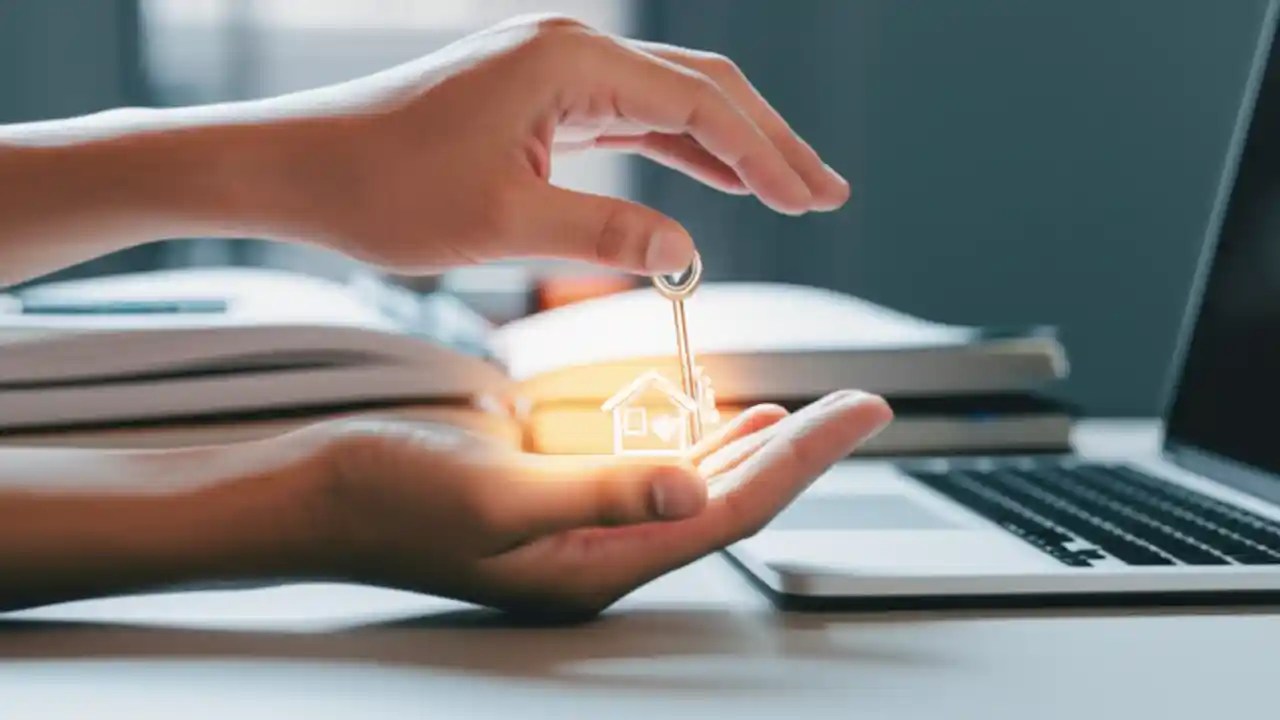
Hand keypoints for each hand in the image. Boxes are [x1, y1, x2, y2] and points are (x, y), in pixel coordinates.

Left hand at [247, 14, 850, 274]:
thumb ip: (604, 235)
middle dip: (766, 142)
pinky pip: (628, 117)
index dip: (766, 156)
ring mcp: (553, 70)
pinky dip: (678, 149)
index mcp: (569, 63)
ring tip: (788, 188)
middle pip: (699, 88)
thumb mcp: (501, 223)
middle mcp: (569, 50)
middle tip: (824, 192)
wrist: (299, 167)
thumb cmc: (383, 189)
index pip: (698, 105)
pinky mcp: (536, 97)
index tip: (814, 200)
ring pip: (669, 101)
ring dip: (730, 146)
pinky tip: (711, 179)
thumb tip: (686, 255)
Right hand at [299, 390, 889, 615]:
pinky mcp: (557, 487)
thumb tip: (693, 490)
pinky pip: (646, 464)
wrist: (315, 490)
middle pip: (728, 497)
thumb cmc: (386, 503)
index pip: (731, 509)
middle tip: (861, 406)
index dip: (804, 460)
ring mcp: (579, 520)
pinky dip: (690, 436)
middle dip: (801, 451)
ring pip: (693, 481)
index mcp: (597, 565)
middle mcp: (600, 549)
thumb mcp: (492, 499)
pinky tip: (714, 415)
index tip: (861, 413)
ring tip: (812, 415)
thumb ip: (596, 493)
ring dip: (754, 446)